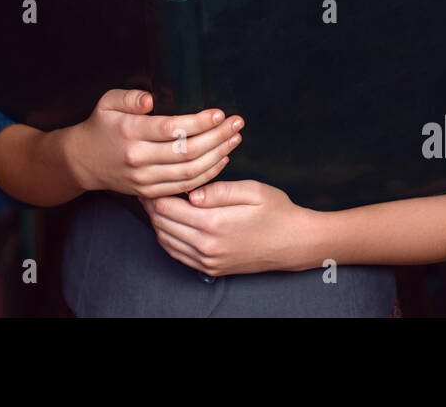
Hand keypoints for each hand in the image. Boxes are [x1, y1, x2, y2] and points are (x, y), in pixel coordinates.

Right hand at [64, 88, 243, 197]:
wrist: (83, 161)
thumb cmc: (101, 125)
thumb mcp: (107, 102)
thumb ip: (130, 97)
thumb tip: (150, 100)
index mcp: (130, 132)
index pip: (172, 129)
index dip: (199, 122)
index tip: (220, 113)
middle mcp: (139, 158)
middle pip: (187, 151)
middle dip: (217, 137)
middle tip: (237, 124)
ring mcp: (145, 179)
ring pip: (190, 172)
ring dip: (218, 156)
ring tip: (235, 139)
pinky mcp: (150, 192)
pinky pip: (184, 186)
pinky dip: (207, 175)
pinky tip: (221, 159)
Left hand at [138, 179, 315, 276]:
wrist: (295, 244)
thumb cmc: (277, 212)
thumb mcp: (253, 190)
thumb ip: (219, 190)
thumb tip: (191, 194)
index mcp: (214, 223)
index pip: (167, 207)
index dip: (156, 191)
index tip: (155, 177)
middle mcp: (207, 246)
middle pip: (162, 224)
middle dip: (152, 204)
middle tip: (150, 186)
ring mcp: (208, 261)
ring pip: (166, 241)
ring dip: (158, 221)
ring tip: (158, 202)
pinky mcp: (211, 269)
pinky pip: (178, 255)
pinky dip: (168, 239)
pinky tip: (171, 224)